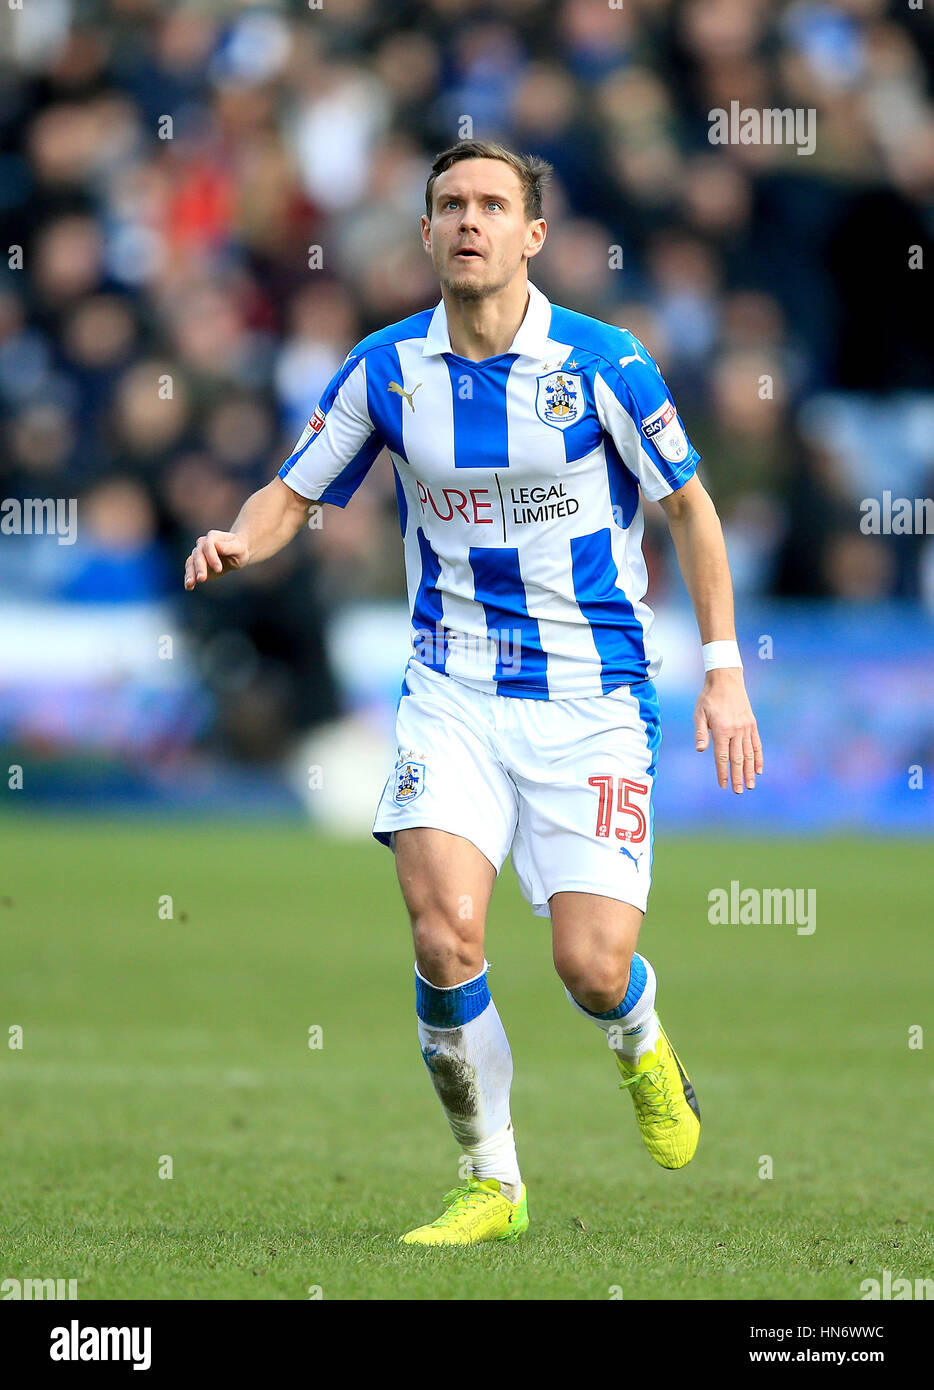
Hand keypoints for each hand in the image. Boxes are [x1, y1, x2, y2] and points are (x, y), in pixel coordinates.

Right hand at [184, 531, 249, 589]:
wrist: (235, 555)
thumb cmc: (239, 550)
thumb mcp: (239, 548)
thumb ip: (229, 547)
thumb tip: (217, 547)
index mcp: (213, 537)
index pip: (208, 545)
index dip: (211, 556)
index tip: (219, 569)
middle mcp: (202, 544)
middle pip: (198, 554)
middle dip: (199, 567)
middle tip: (202, 579)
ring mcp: (198, 554)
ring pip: (191, 562)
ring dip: (190, 573)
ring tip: (190, 583)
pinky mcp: (196, 565)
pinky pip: (190, 571)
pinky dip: (188, 578)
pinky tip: (189, 587)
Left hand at [694, 668, 762, 792]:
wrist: (726, 680)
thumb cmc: (709, 697)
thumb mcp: (699, 713)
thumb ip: (701, 733)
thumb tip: (701, 750)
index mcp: (722, 729)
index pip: (722, 756)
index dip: (722, 772)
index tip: (723, 785)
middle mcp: (736, 730)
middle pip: (737, 759)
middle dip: (738, 777)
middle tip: (739, 791)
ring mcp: (746, 728)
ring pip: (749, 754)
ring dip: (749, 771)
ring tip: (751, 785)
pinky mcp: (752, 724)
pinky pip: (757, 744)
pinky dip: (758, 757)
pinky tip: (758, 769)